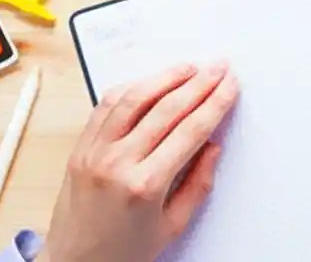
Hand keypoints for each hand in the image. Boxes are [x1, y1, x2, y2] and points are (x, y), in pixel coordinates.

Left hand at [44, 62, 239, 261]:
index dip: (215, 103)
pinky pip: (105, 106)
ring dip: (164, 77)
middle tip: (217, 67)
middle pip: (166, 108)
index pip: (190, 131)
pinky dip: (130, 88)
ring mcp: (95, 152)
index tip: (229, 86)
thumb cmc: (123, 251)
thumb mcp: (172, 225)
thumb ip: (198, 183)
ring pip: (133, 98)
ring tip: (188, 68)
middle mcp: (118, 163)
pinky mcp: (80, 148)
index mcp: (145, 185)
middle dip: (198, 83)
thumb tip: (213, 145)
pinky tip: (150, 82)